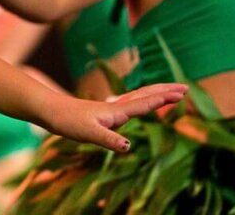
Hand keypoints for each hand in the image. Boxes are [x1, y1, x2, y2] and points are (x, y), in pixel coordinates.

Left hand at [41, 84, 186, 151]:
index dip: (163, 99)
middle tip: (185, 87)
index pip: (145, 103)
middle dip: (165, 91)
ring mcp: (112, 109)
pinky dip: (144, 100)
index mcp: (116, 111)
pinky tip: (143, 103)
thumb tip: (129, 148)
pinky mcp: (106, 113)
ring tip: (171, 91)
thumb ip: (108, 141)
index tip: (181, 93)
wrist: (49, 111)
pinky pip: (132, 103)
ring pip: (140, 97)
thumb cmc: (67, 122)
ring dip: (157, 93)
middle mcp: (116, 107)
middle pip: (146, 95)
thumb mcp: (88, 135)